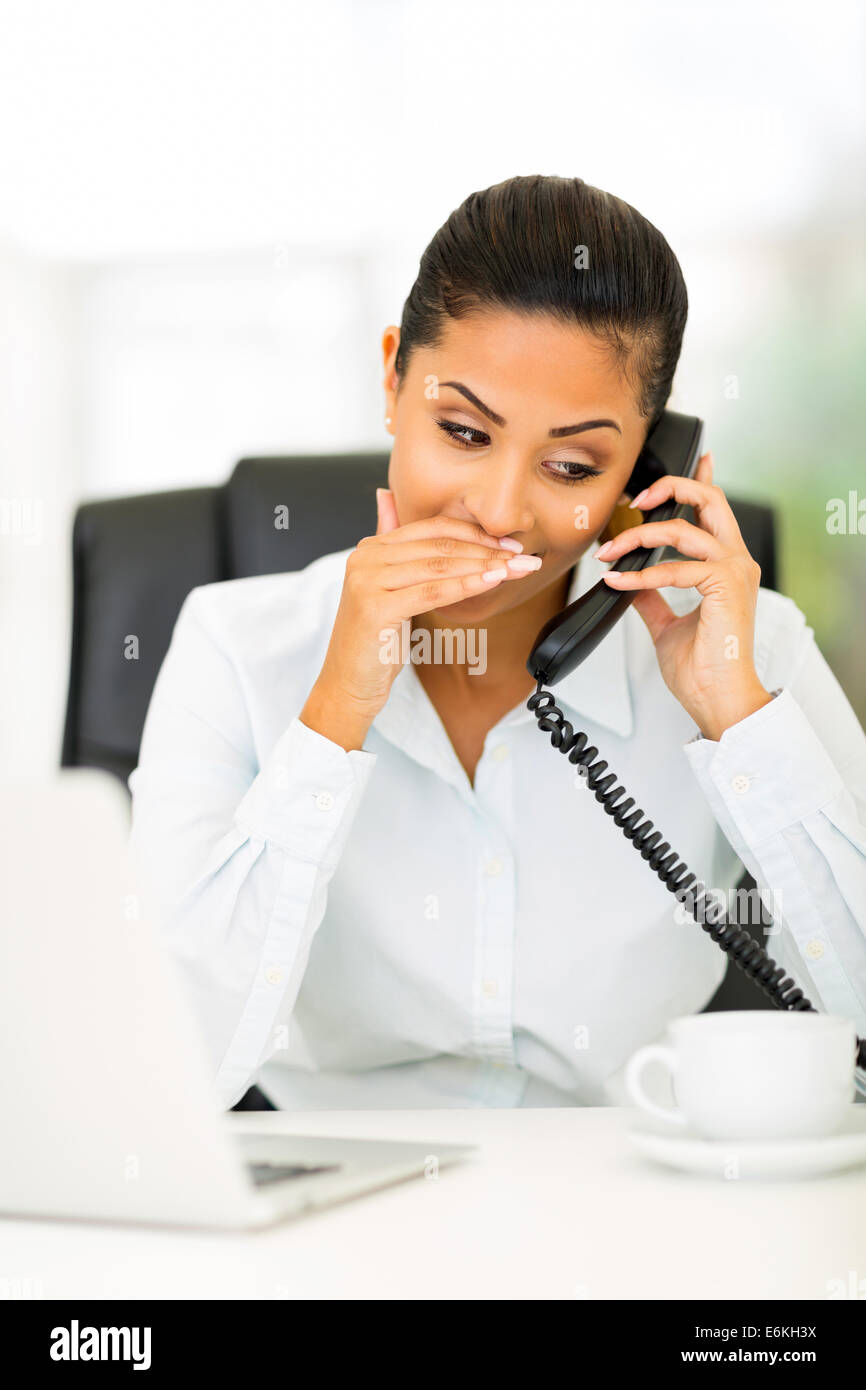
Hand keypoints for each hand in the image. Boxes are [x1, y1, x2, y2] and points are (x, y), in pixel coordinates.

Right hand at [306, 489, 536, 720]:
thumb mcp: (386, 587)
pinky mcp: (375, 607)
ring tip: (517, 569)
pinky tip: (493, 581)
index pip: (432, 529)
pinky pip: (432, 592)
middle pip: (439, 546)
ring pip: (439, 566)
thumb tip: (386, 495)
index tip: (509, 545)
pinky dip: (466, 585)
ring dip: (484, 566)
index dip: (474, 534)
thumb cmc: (375, 640)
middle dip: (486, 550)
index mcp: (370, 548)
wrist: (349, 682)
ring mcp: (367, 581)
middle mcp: (365, 558)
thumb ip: (392, 545)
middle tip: (523, 557)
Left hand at [595, 451, 773, 739]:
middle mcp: (735, 561)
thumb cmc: (703, 669)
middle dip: (669, 488)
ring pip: (685, 529)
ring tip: (610, 553)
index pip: (715, 509)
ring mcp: (734, 572)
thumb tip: (629, 580)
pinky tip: (618, 581)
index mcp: (727, 566)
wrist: (719, 700)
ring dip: (638, 538)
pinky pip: (675, 568)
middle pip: (709, 499)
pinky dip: (640, 575)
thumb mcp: (667, 624)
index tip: (696, 457)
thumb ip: (652, 597)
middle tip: (633, 501)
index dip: (703, 478)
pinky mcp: (725, 588)